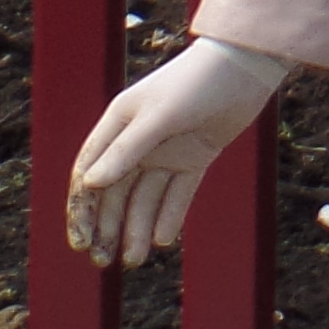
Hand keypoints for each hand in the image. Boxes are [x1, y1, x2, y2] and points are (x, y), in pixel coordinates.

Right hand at [67, 39, 293, 270]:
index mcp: (117, 126)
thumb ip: (127, 149)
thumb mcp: (160, 116)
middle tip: (103, 261)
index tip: (81, 242)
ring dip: (136, 228)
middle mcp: (137, 142)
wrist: (247, 66)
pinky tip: (163, 241)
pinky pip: (177, 193)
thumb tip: (90, 185)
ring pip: (145, 198)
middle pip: (114, 193)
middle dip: (107, 227)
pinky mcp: (195, 158)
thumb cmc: (197, 83)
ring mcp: (166, 152)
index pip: (88, 175)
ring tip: (134, 260)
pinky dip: (169, 216)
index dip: (82, 210)